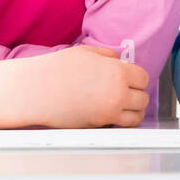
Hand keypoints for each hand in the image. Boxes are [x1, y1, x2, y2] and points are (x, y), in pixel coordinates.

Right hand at [25, 45, 149, 127]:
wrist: (36, 91)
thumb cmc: (57, 69)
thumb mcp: (86, 53)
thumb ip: (108, 57)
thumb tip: (120, 62)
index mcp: (116, 72)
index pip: (143, 78)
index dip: (137, 78)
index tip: (130, 78)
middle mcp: (117, 94)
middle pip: (143, 98)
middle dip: (137, 94)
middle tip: (127, 91)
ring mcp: (109, 112)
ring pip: (137, 116)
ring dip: (134, 110)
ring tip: (124, 105)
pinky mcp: (99, 126)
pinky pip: (122, 126)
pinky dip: (122, 121)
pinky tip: (114, 114)